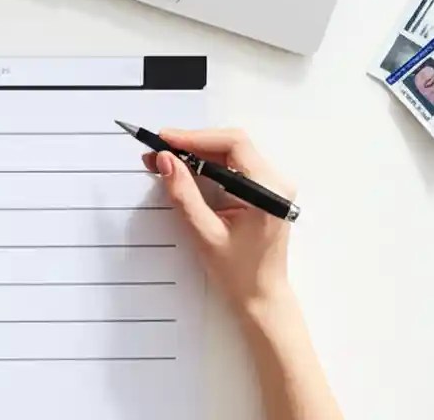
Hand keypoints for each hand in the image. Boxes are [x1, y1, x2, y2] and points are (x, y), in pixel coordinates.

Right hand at [147, 128, 296, 320]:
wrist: (261, 297)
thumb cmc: (239, 273)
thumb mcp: (205, 234)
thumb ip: (184, 194)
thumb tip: (165, 161)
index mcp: (267, 189)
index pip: (233, 144)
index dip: (196, 137)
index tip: (165, 139)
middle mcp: (274, 182)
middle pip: (231, 144)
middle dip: (192, 144)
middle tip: (158, 150)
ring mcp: (270, 185)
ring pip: (230, 153)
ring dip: (197, 153)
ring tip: (165, 159)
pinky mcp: (262, 191)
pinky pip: (233, 167)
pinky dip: (207, 165)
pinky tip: (185, 169)